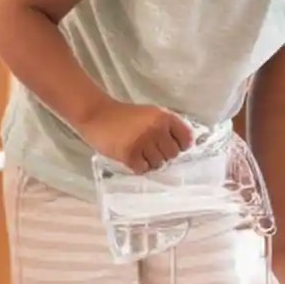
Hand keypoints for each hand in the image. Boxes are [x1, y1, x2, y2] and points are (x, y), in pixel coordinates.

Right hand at [78, 101, 193, 173]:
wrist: (97, 115)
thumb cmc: (125, 116)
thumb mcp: (150, 114)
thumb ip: (167, 127)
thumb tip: (183, 147)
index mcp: (164, 117)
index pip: (186, 138)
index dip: (181, 145)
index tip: (171, 146)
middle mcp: (156, 129)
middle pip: (173, 154)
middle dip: (163, 154)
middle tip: (150, 149)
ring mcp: (143, 142)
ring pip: (158, 164)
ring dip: (150, 162)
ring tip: (139, 152)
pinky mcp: (129, 154)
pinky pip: (143, 169)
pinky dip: (138, 166)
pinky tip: (131, 157)